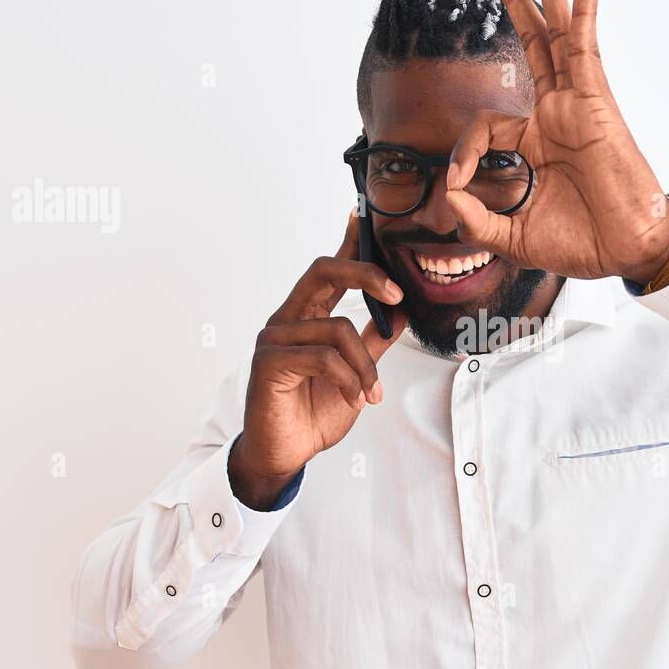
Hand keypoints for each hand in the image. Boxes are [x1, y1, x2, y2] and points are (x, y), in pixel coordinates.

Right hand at [230, 210, 407, 509]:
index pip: (329, 269)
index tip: (364, 216)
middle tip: (397, 295)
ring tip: (372, 392)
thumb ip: (373, 341)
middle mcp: (287, 318)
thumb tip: (400, 314)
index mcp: (307, 315)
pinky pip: (323, 356)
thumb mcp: (356, 372)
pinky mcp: (269, 361)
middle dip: (365, 274)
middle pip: (324, 271)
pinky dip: (350, 378)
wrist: (286, 452)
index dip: (347, 241)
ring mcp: (274, 337)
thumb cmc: (313, 411)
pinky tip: (356, 398)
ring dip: (365, 365)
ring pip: (337, 328)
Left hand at [445, 0, 668, 285]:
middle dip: (518, 5)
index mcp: (536, 145)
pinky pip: (586, 49)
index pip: (487, 126)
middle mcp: (556, 117)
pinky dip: (584, 14)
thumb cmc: (583, 243)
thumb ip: (477, 220)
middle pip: (534, 48)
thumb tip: (449, 195)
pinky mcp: (596, 104)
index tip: (459, 183)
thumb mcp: (514, 237)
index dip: (464, 150)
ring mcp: (577, 106)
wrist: (626, 251)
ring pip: (559, 37)